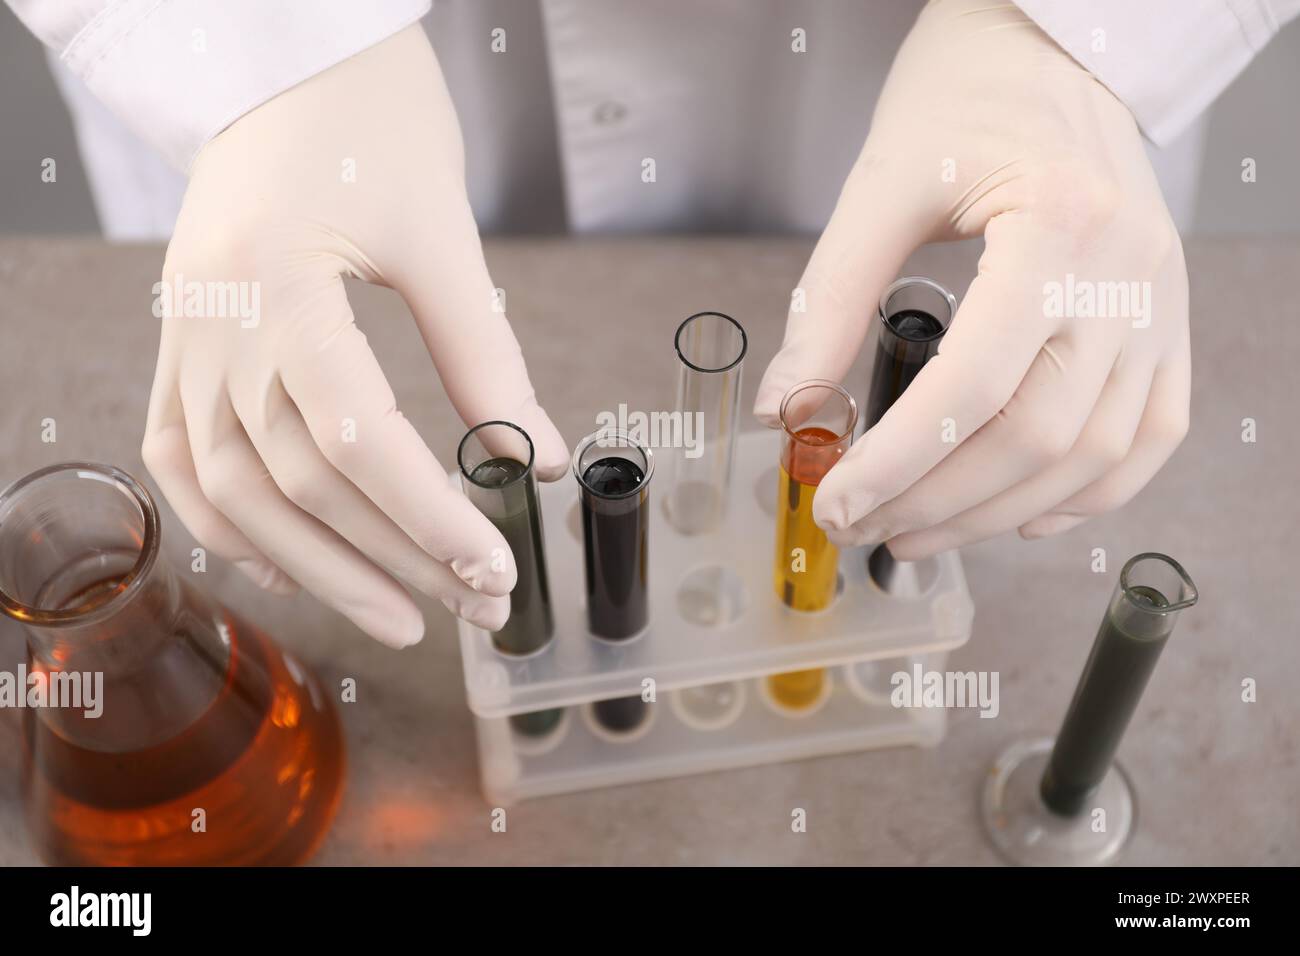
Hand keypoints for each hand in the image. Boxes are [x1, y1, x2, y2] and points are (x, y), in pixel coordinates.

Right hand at [142, 26, 566, 646]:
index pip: (354, 438)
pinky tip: (290, 566)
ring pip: (235, 487)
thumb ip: (485, 354)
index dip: (428, 516)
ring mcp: (185, 337)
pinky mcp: (182, 344)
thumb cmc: (370, 121)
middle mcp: (213, 321)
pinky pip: (183, 458)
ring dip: (318, 565)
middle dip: (392, 557)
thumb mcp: (440, 232)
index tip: (493, 566)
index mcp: (277, 282)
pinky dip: (231, 522)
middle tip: (472, 604)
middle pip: (297, 481)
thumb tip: (540, 457)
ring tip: (398, 616)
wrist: (288, 61)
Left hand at [754, 0, 1189, 558]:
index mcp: (1058, 225)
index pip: (974, 385)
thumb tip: (784, 411)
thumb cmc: (963, 101)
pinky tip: (1015, 516)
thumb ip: (830, 302)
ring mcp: (1161, 305)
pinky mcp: (1168, 325)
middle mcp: (1129, 274)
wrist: (1049, 52)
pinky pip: (1149, 437)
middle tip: (860, 526)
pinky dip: (1085, 493)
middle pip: (1038, 436)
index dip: (899, 462)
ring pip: (1094, 454)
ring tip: (915, 533)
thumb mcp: (880, 187)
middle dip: (937, 501)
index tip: (836, 500)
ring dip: (997, 513)